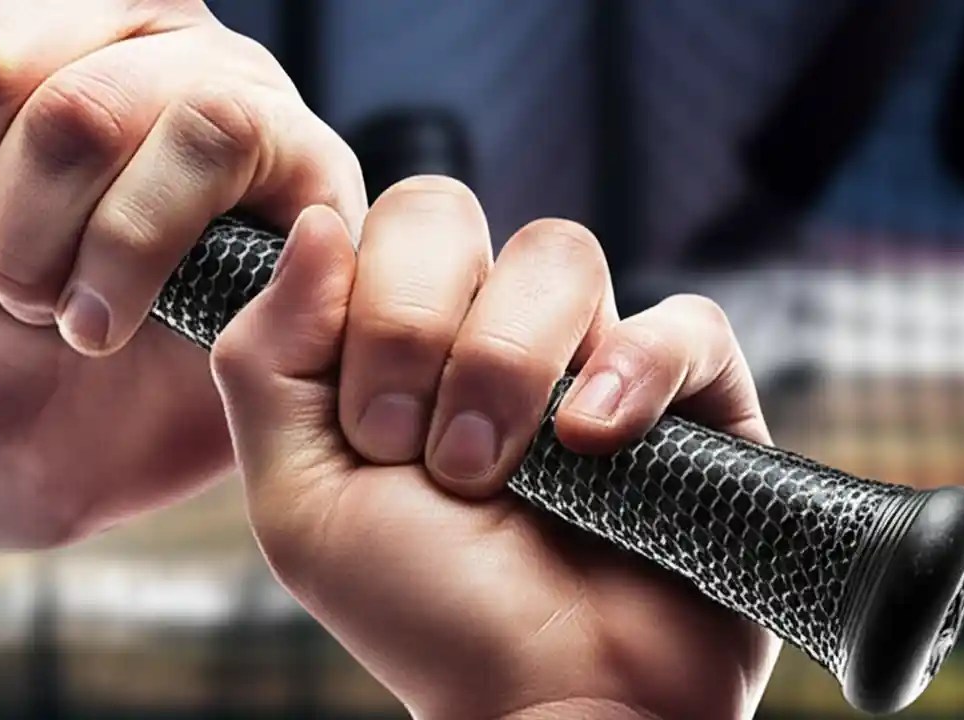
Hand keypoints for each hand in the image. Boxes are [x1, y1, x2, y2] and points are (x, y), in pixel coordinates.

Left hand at [0, 0, 364, 545]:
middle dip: (25, 235)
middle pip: (78, 110)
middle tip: (18, 296)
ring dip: (111, 256)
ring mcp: (254, 105)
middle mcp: (168, 45)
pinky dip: (178, 263)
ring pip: (193, 126)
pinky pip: (269, 181)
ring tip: (86, 319)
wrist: (48, 439)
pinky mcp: (318, 181)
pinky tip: (151, 320)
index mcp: (66, 28)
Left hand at [210, 177, 779, 718]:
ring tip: (503, 476)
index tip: (372, 432)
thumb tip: (317, 221)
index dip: (365, 310)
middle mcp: (494, 329)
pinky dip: (637, 370)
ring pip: (559, 253)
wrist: (545, 700)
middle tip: (421, 451)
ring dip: (509, 367)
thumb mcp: (300, 496)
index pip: (374, 227)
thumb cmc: (422, 609)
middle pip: (448, 213)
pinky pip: (687, 321)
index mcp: (401, 339)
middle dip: (416, 329)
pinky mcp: (695, 396)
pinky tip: (595, 443)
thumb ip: (268, 359)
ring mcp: (594, 355)